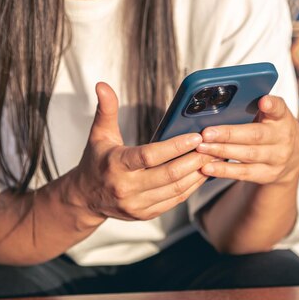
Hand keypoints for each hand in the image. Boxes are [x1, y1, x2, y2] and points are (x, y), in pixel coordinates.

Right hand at [65, 82, 215, 221]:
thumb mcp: (99, 134)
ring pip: (176, 190)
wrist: (85, 198)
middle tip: (213, 146)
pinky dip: (192, 187)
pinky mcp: (145, 214)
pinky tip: (202, 173)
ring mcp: (136, 204)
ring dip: (198, 174)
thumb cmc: (96, 160)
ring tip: (213, 158)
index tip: (196, 136)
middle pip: (169, 175)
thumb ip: (106, 109)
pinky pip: (174, 201)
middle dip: (195, 160)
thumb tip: (102, 85)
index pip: (149, 156)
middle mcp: (126, 187)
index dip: (175, 147)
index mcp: (116, 164)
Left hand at [195, 95, 298, 184]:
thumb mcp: (271, 115)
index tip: (263, 101)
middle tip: (206, 133)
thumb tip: (224, 100)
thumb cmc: (273, 129)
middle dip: (229, 134)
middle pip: (255, 135)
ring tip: (202, 148)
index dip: (271, 105)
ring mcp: (277, 159)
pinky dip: (224, 170)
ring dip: (222, 152)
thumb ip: (254, 106)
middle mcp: (283, 139)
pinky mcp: (268, 175)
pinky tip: (208, 167)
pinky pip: (243, 173)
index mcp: (282, 118)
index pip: (279, 109)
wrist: (292, 158)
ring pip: (247, 155)